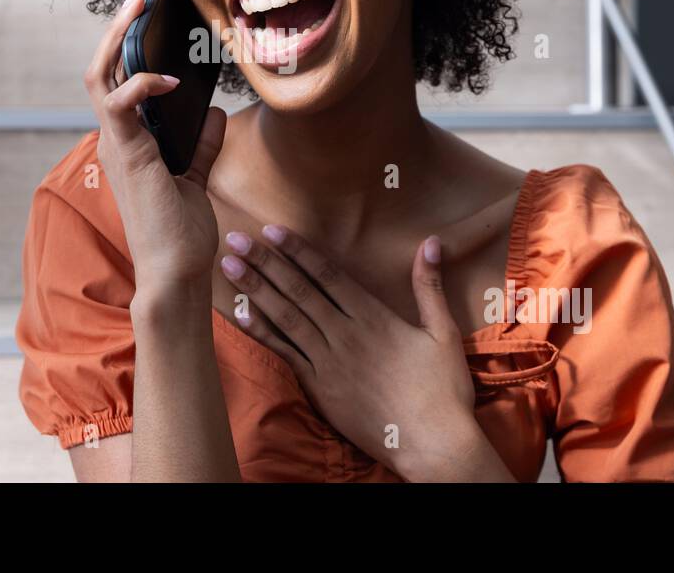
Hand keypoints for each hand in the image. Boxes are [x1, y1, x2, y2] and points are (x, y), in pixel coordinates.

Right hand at [86, 0, 226, 294]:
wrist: (178, 274)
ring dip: (119, 35)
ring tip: (141, 2)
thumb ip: (202, 143)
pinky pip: (121, 105)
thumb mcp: (197, 177)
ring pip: (101, 74)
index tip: (146, 5)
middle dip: (120, 21)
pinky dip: (144, 86)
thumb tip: (216, 112)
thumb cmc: (183, 233)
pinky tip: (173, 79)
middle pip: (104, 64)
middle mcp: (116, 137)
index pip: (120, 76)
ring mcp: (117, 145)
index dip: (129, 40)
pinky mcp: (128, 156)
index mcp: (129, 139)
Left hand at [218, 226, 487, 479]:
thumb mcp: (443, 332)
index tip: (272, 230)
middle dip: (265, 262)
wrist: (432, 443)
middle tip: (235, 239)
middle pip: (298, 291)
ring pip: (285, 318)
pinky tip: (242, 316)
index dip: (297, 250)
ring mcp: (328, 362)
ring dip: (256, 290)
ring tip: (229, 267)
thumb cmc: (442, 389)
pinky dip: (263, 334)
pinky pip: (286, 355)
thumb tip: (430, 241)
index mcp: (373, 316)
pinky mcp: (320, 389)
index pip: (327, 274)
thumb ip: (430, 285)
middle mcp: (345, 335)